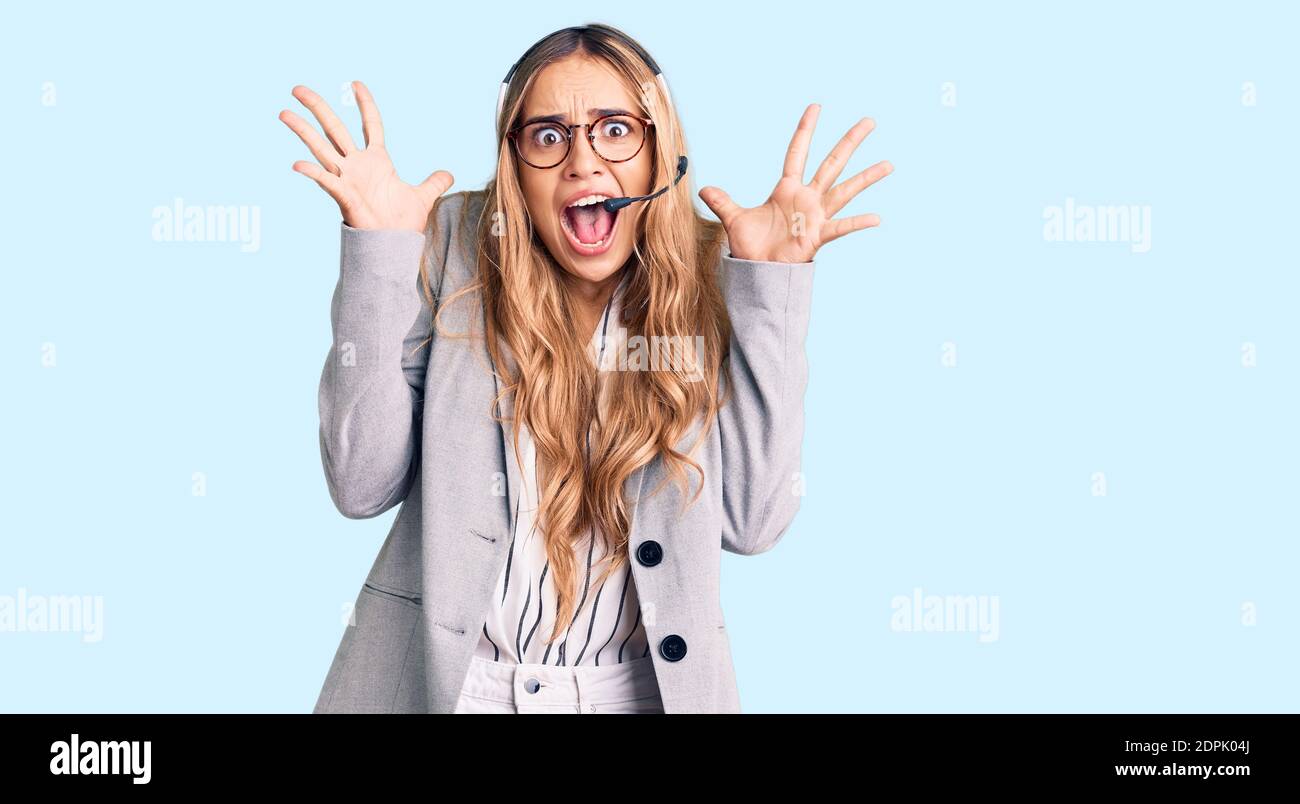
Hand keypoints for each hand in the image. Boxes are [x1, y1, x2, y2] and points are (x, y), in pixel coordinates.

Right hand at [279, 80, 453, 232]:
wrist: (393, 245)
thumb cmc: (402, 223)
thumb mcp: (423, 197)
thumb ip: (434, 183)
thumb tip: (449, 175)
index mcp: (377, 160)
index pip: (370, 124)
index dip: (365, 104)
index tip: (356, 83)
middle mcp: (357, 165)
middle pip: (334, 129)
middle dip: (317, 108)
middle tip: (298, 88)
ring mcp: (347, 178)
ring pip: (321, 148)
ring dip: (302, 131)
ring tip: (284, 113)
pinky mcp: (344, 196)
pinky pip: (326, 182)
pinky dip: (313, 174)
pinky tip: (297, 165)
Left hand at [698, 104, 890, 262]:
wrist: (759, 272)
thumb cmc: (752, 247)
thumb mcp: (734, 219)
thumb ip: (722, 201)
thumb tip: (702, 189)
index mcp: (786, 188)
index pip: (798, 152)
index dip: (806, 130)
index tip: (816, 106)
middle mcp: (806, 197)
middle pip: (831, 162)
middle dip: (849, 141)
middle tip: (869, 121)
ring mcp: (816, 215)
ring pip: (845, 190)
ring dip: (866, 177)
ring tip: (889, 164)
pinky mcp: (818, 235)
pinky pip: (840, 227)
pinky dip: (857, 223)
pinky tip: (876, 218)